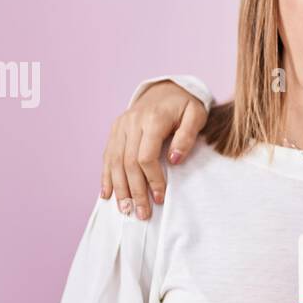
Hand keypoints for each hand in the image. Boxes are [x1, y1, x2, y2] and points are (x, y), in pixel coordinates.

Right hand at [100, 81, 208, 219]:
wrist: (167, 88)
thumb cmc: (185, 105)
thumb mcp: (196, 116)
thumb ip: (187, 137)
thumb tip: (174, 161)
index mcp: (153, 119)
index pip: (146, 156)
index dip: (152, 179)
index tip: (159, 198)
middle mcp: (132, 122)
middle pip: (128, 163)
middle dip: (135, 191)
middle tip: (141, 214)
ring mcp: (121, 126)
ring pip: (115, 161)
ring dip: (119, 188)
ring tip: (125, 210)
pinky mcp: (115, 130)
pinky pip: (107, 155)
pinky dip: (106, 176)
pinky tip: (106, 194)